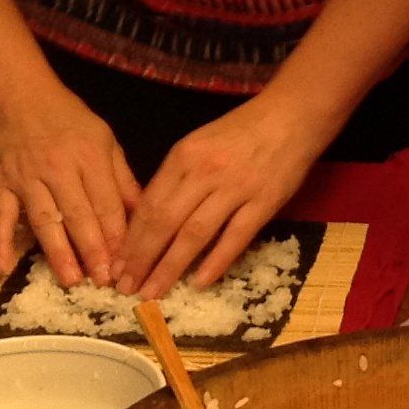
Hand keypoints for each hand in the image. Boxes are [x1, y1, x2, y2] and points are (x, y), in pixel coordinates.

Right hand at [0, 77, 139, 285]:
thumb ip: (123, 179)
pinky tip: (2, 268)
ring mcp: (27, 180)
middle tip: (104, 280)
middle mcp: (59, 170)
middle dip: (93, 249)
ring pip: (45, 220)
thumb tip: (145, 214)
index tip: (128, 262)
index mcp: (91, 158)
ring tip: (71, 280)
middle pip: (79, 215)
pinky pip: (0, 218)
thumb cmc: (71, 121)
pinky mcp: (1, 187)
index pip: (107, 203)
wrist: (21, 99)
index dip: (118, 234)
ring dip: (58, 252)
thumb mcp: (106, 142)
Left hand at [119, 90, 334, 297]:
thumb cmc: (241, 131)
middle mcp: (204, 173)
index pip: (149, 205)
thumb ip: (175, 178)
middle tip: (127, 287)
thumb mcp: (198, 144)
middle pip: (164, 222)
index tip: (117, 265)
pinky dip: (216, 261)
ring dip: (170, 266)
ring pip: (195, 234)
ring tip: (153, 292)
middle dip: (141, 259)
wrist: (291, 116)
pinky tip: (199, 282)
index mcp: (183, 157)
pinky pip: (236, 236)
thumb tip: (150, 221)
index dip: (130, 239)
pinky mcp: (264, 202)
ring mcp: (236, 188)